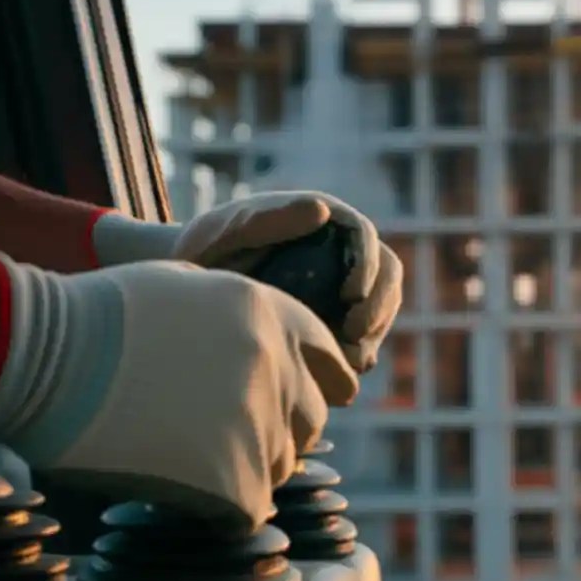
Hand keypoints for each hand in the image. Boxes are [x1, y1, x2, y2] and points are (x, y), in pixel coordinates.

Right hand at [0, 252, 355, 529]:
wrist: (45, 357)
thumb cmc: (97, 315)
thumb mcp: (186, 285)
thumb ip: (239, 313)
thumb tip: (262, 338)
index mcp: (273, 316)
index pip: (331, 362)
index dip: (323, 383)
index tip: (316, 399)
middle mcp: (279, 367)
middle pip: (311, 419)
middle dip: (282, 430)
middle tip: (231, 438)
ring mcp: (260, 423)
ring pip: (280, 465)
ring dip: (246, 468)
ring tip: (189, 457)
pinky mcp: (236, 479)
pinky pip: (250, 508)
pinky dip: (223, 507)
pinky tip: (183, 490)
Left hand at [93, 192, 402, 375]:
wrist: (193, 289)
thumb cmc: (205, 253)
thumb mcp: (226, 232)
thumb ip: (267, 219)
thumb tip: (323, 211)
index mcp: (325, 222)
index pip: (366, 239)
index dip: (369, 266)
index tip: (351, 295)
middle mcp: (343, 252)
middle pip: (387, 275)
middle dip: (379, 304)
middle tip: (356, 333)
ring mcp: (344, 286)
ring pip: (382, 307)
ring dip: (375, 332)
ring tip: (349, 357)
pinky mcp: (340, 319)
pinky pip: (365, 336)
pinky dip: (360, 352)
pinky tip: (339, 368)